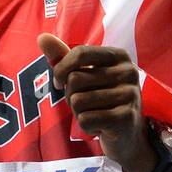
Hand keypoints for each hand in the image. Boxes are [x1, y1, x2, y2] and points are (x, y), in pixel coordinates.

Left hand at [37, 33, 154, 171]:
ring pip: (78, 101)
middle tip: (84, 104)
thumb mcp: (84, 75)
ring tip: (93, 114)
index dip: (61, 69)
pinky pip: (85, 119)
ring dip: (78, 112)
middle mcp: (129, 72)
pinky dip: (85, 126)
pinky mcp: (126, 117)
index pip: (80, 53)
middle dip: (70, 95)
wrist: (127, 134)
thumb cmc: (101, 99)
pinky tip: (99, 126)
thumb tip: (41, 37)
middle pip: (75, 78)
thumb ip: (63, 56)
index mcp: (119, 56)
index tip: (59, 82)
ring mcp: (130, 94)